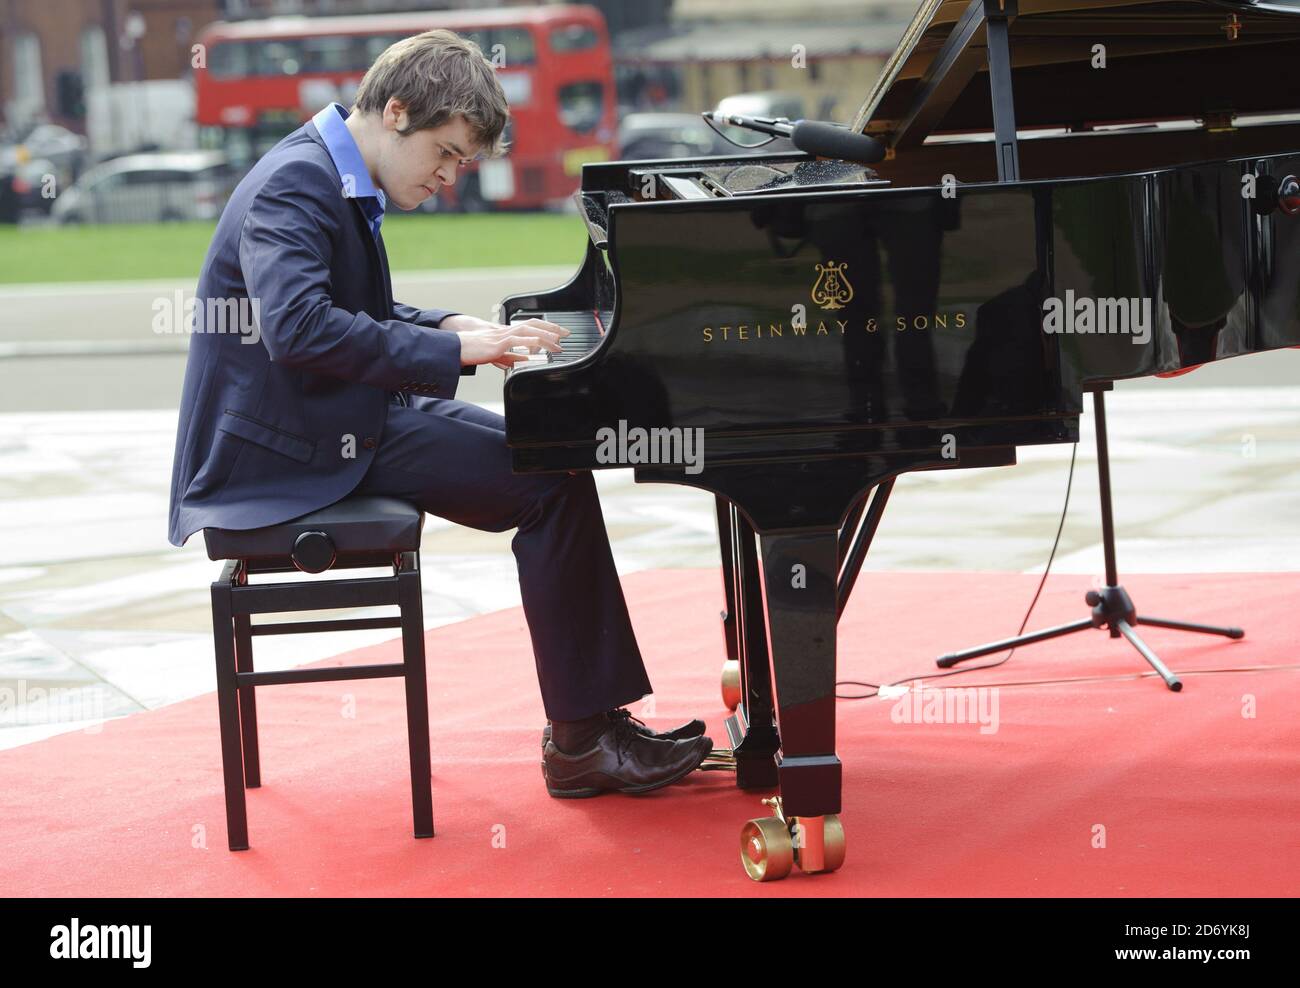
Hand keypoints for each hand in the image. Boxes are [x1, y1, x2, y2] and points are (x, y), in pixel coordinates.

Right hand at [451, 316, 569, 370]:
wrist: (456, 348)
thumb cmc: (474, 351)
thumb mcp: (497, 355)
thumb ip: (511, 357)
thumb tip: (526, 359)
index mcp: (507, 333)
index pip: (531, 326)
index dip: (546, 328)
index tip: (560, 333)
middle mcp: (507, 331)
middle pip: (534, 324)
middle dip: (552, 328)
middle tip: (567, 333)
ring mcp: (503, 336)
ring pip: (529, 331)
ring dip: (546, 336)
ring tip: (558, 343)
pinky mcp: (499, 343)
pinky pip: (518, 340)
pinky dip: (531, 342)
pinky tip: (540, 346)